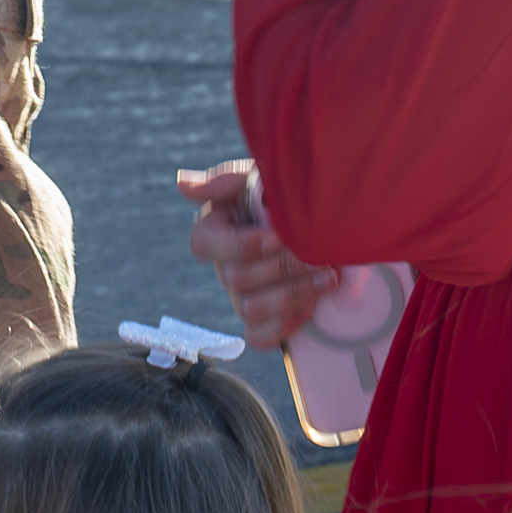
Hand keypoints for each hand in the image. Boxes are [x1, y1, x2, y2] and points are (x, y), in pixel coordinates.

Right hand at [179, 158, 337, 352]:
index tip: (280, 235)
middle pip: (235, 278)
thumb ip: (226, 180)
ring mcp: (242, 296)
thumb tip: (183, 183)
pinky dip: (283, 326)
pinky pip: (258, 336)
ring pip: (249, 308)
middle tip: (320, 256)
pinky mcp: (263, 321)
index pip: (206, 244)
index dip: (243, 245)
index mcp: (216, 230)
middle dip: (282, 267)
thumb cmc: (286, 193)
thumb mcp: (261, 175)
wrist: (325, 219)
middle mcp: (225, 266)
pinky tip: (311, 308)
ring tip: (329, 277)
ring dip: (291, 294)